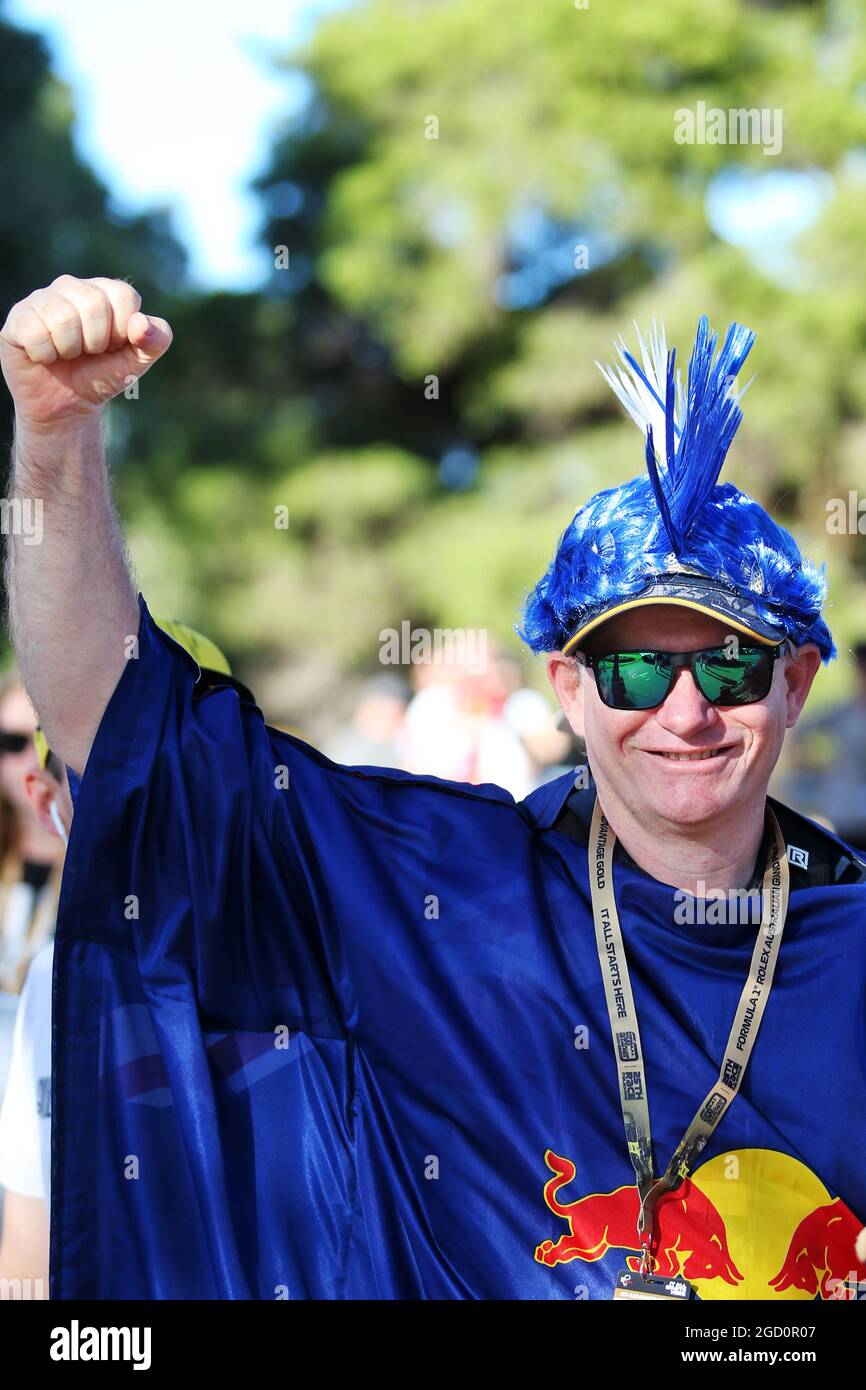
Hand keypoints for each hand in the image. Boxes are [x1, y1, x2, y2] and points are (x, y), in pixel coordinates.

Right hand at [0, 274, 171, 428]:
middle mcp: (72, 287)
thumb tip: (141, 323)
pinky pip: (35, 332)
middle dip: (96, 342)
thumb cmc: (101, 376)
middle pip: (94, 303)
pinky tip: (45, 356)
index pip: (124, 295)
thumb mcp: (137, 362)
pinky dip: (45, 355)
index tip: (112, 346)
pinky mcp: (18, 318)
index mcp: (104, 291)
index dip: (122, 331)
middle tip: (88, 353)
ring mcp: (42, 299)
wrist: (66, 406)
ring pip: (63, 317)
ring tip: (66, 355)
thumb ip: (156, 341)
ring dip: (70, 350)